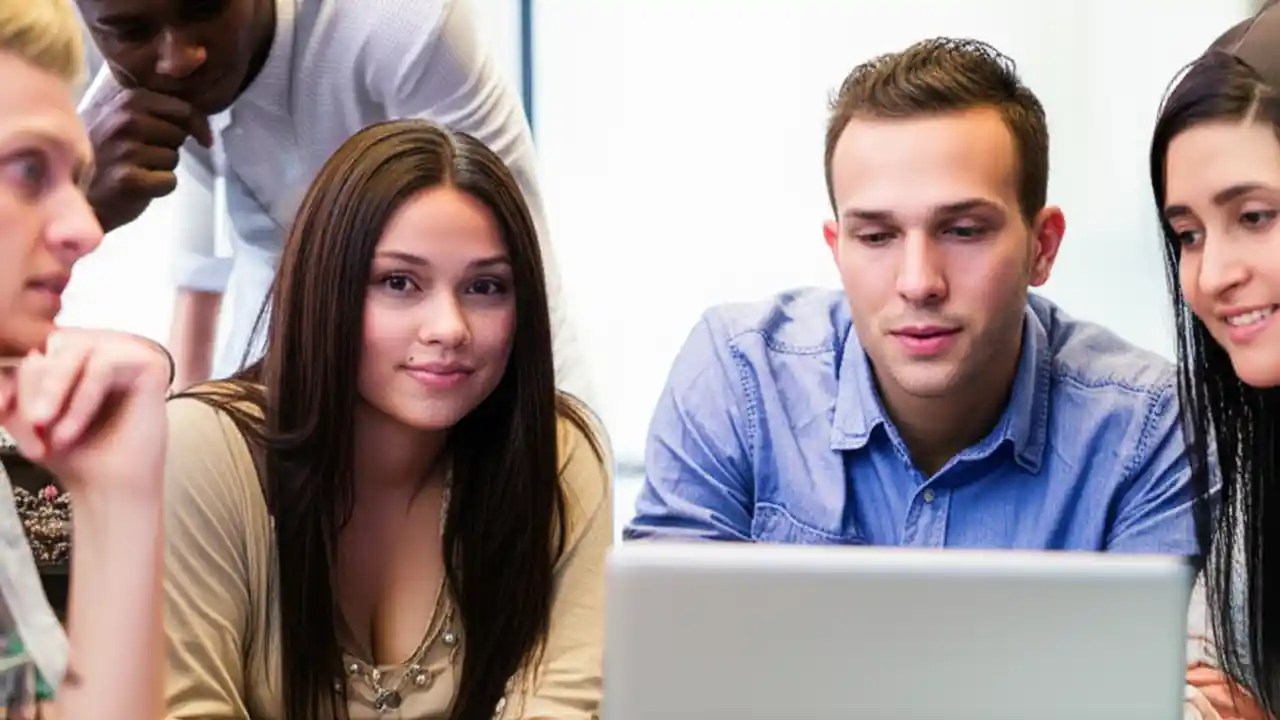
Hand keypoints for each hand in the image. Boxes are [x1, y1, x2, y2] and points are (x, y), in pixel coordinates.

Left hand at [0, 329, 170, 494]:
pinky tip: (70, 430)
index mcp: (84, 356)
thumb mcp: (30, 415)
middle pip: (58, 343)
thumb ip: (22, 383)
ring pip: (78, 349)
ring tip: (49, 429)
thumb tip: (32, 358)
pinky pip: (104, 364)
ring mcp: (133, 354)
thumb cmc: (75, 457)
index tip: (3, 413)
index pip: (43, 347)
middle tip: (33, 426)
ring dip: (55, 390)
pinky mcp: (151, 365)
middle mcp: (111, 349)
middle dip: (37, 387)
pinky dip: (81, 398)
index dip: (19, 381)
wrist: (108, 491)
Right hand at [82, 76, 212, 233]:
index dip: (196, 124)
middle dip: (170, 146)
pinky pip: (169, 181)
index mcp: (125, 101)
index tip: (204, 138)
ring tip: (136, 169)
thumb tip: (199, 120)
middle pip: (179, 133)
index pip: (181, 107)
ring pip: (174, 158)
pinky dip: (160, 187)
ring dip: (162, 168)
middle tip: (144, 156)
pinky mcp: (129, 179)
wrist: (76, 194)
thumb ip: (152, 113)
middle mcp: (125, 121)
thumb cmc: (103, 158)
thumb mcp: (121, 122)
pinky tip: (138, 186)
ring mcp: (126, 149)